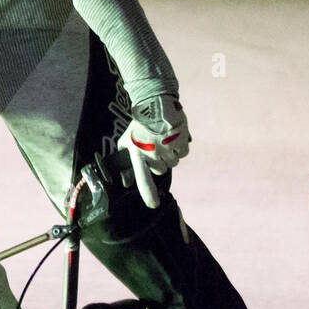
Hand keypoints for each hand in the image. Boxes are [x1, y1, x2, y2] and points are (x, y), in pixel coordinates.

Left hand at [117, 94, 189, 208]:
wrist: (156, 103)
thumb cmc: (139, 125)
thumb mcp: (126, 142)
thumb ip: (126, 163)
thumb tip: (126, 183)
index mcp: (138, 153)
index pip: (143, 177)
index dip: (148, 193)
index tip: (153, 205)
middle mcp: (154, 152)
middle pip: (161, 169)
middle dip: (159, 162)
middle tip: (155, 147)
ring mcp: (169, 147)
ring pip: (173, 162)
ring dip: (169, 154)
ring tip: (163, 139)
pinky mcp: (181, 141)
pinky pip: (183, 153)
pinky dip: (179, 148)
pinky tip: (172, 137)